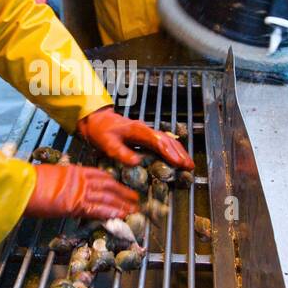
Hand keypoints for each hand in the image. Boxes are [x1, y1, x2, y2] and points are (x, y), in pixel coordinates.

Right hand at [24, 163, 138, 219]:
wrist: (21, 187)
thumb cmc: (29, 183)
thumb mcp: (49, 177)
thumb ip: (63, 183)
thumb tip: (67, 192)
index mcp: (73, 171)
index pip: (99, 175)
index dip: (113, 182)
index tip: (121, 186)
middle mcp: (79, 179)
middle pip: (108, 186)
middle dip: (123, 193)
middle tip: (135, 199)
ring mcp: (79, 191)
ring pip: (106, 197)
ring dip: (121, 204)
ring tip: (133, 209)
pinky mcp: (76, 205)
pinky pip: (98, 209)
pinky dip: (110, 213)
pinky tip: (120, 216)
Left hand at [77, 106, 193, 169]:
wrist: (97, 121)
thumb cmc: (101, 132)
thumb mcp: (107, 144)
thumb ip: (122, 153)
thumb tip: (137, 162)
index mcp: (137, 130)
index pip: (157, 141)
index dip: (169, 152)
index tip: (178, 163)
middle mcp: (145, 130)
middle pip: (167, 141)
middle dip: (180, 154)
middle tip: (190, 167)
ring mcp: (147, 132)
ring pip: (168, 141)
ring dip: (179, 152)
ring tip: (189, 165)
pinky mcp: (146, 136)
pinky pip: (164, 143)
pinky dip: (173, 150)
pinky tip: (179, 158)